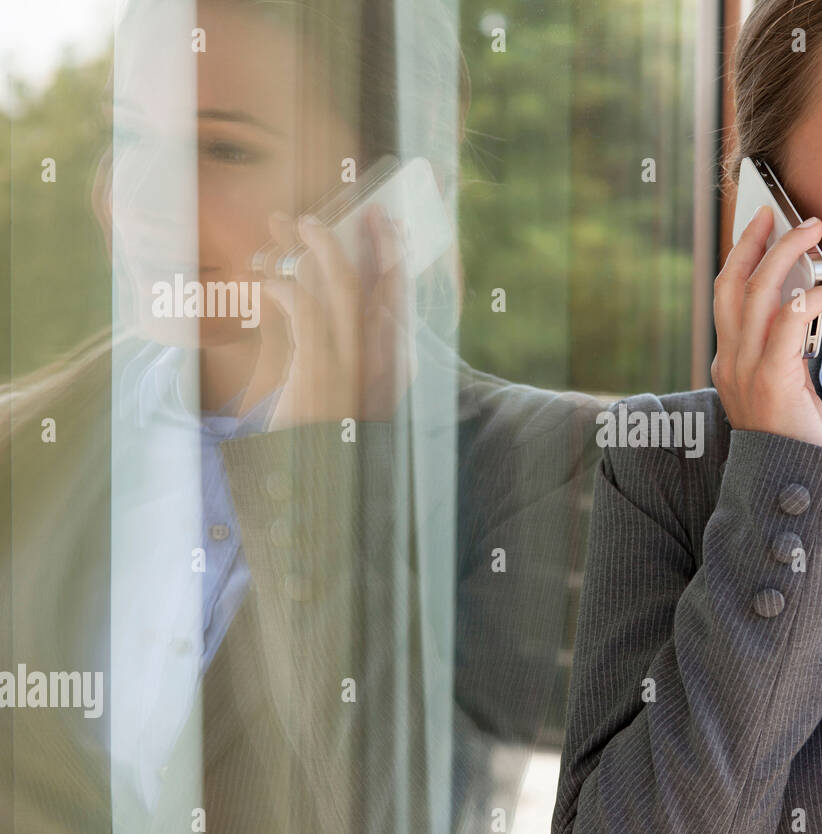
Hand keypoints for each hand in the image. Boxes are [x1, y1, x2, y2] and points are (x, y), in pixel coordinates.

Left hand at [260, 205, 416, 429]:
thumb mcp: (333, 387)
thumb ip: (332, 345)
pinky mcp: (320, 369)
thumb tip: (315, 296)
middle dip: (378, 241)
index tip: (388, 229)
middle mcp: (381, 363)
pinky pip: (306, 309)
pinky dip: (285, 286)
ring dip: (318, 246)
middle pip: (385, 285)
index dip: (396, 261)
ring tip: (294, 222)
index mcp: (392, 367)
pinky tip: (267, 281)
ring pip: (344, 286)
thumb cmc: (317, 432)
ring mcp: (353, 366)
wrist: (306, 482)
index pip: (400, 301)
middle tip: (370, 209)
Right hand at [711, 205, 821, 450]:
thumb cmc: (796, 439)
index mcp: (729, 363)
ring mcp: (745, 371)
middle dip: (754, 242)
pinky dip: (815, 297)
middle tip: (778, 213)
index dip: (739, 256)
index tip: (758, 226)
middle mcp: (729, 362)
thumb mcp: (784, 389)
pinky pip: (790, 320)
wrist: (791, 485)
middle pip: (732, 284)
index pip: (725, 297)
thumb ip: (785, 353)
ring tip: (813, 231)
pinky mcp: (772, 380)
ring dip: (786, 254)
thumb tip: (806, 309)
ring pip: (757, 293)